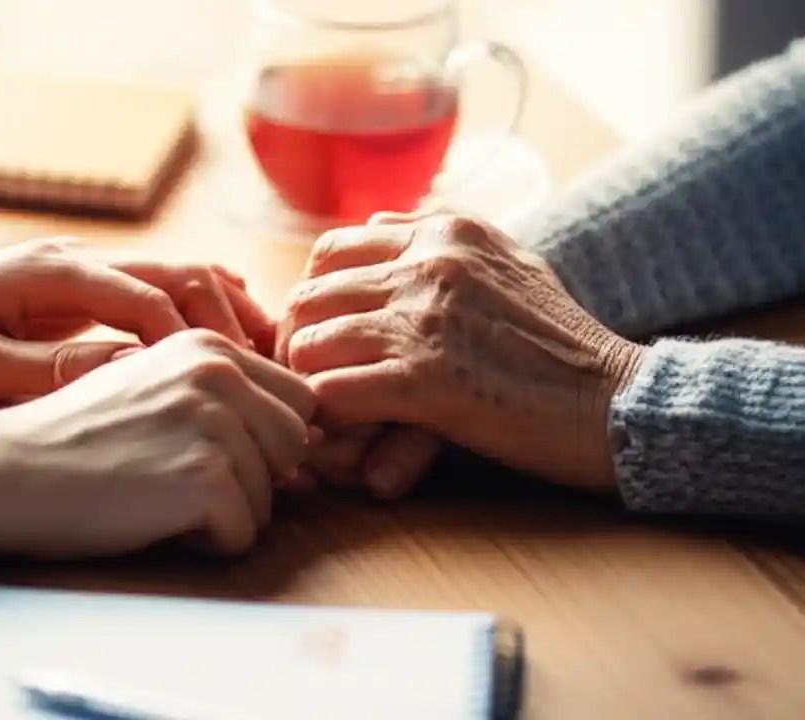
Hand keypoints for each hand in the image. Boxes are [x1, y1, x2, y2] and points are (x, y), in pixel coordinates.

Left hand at [0, 238, 273, 408]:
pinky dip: (185, 313)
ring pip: (167, 277)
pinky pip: (142, 294)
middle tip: (276, 367)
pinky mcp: (62, 291)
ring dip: (217, 311)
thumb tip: (132, 370)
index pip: (152, 298)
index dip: (202, 340)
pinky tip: (211, 345)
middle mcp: (69, 259)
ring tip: (263, 357)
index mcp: (51, 272)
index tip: (239, 386)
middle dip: (231, 318)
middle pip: (177, 273)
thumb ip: (50, 368)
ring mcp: (68, 270)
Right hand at [0, 329, 315, 557]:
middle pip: (296, 445)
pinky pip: (242, 535)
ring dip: (223, 513)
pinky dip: (204, 543)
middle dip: (254, 476)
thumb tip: (309, 449)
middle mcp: (220, 373)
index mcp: (209, 345)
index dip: (266, 440)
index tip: (211, 456)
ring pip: (272, 496)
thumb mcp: (153, 389)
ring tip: (155, 494)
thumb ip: (224, 399)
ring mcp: (217, 423)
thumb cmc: (74, 438)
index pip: (296, 399)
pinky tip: (152, 518)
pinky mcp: (207, 477)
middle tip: (180, 480)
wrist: (9, 469)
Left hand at [281, 213, 643, 490]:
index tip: (318, 335)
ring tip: (319, 412)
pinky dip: (324, 418)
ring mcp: (426, 319)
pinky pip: (332, 393)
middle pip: (310, 296)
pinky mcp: (426, 380)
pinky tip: (336, 435)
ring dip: (307, 384)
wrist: (622, 402)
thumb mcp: (510, 264)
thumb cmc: (568, 345)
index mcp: (446, 231)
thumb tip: (376, 226)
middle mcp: (430, 263)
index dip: (312, 297)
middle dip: (297, 342)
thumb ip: (442, 243)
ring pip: (311, 343)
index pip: (331, 249)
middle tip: (306, 381)